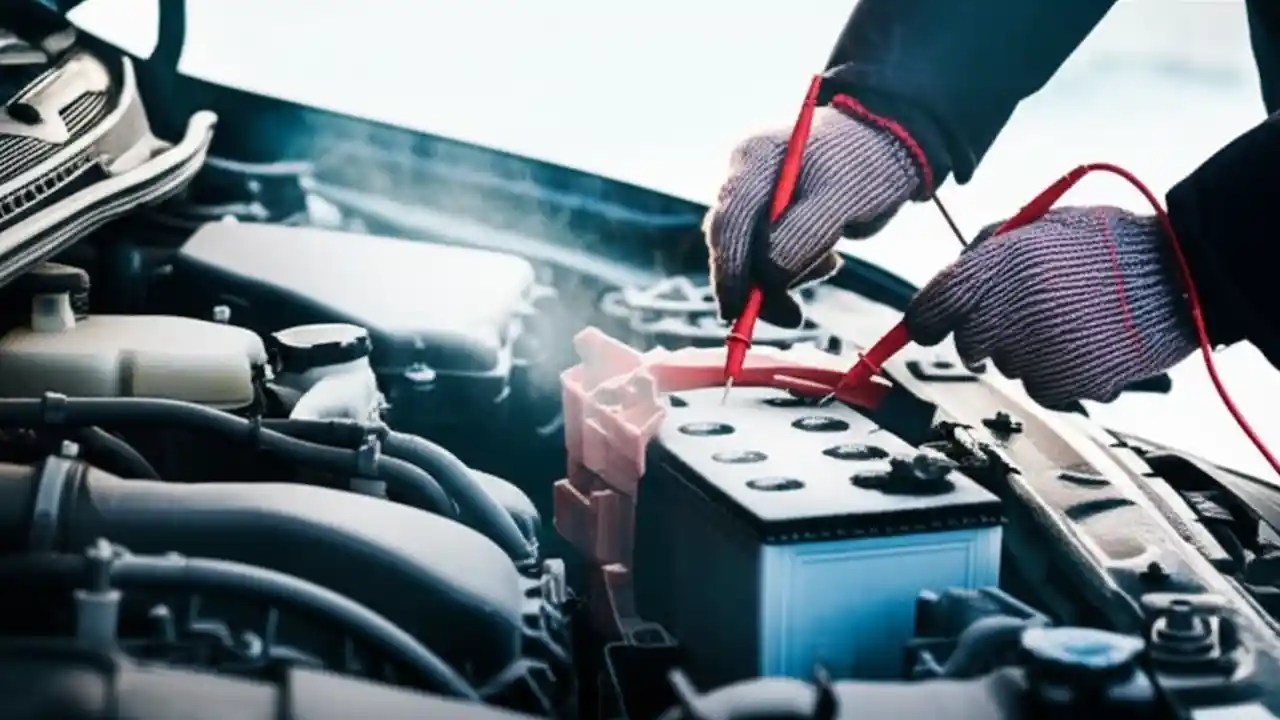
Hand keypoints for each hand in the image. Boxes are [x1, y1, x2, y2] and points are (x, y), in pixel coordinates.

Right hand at [704, 104, 922, 327]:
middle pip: (731, 240)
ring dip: (781, 273)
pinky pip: (768, 247)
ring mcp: (755, 188)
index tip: (740, 314)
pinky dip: (792, 264)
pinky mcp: (769, 206)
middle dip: (757, 283)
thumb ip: (800, 237)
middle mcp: (745, 172)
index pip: (727, 225)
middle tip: (791, 316)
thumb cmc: (870, 165)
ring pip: (749, 249)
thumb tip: (767, 276)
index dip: (729, 273)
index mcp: (755, 160)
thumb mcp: (841, 202)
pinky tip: (827, 256)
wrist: (892, 141)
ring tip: (830, 264)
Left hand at [906, 206, 1195, 407]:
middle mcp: (1007, 312)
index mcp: (996, 267)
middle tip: (1021, 315)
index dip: (924, 320)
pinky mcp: (1064, 383)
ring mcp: (1035, 352)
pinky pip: (1041, 387)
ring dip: (1026, 350)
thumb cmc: (1110, 246)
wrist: (1179, 277)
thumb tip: (954, 275)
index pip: (931, 308)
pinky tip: (1085, 344)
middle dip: (983, 333)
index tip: (927, 325)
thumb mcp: (1042, 223)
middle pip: (966, 343)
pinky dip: (1056, 372)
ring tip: (1071, 320)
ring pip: (1006, 365)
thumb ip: (989, 248)